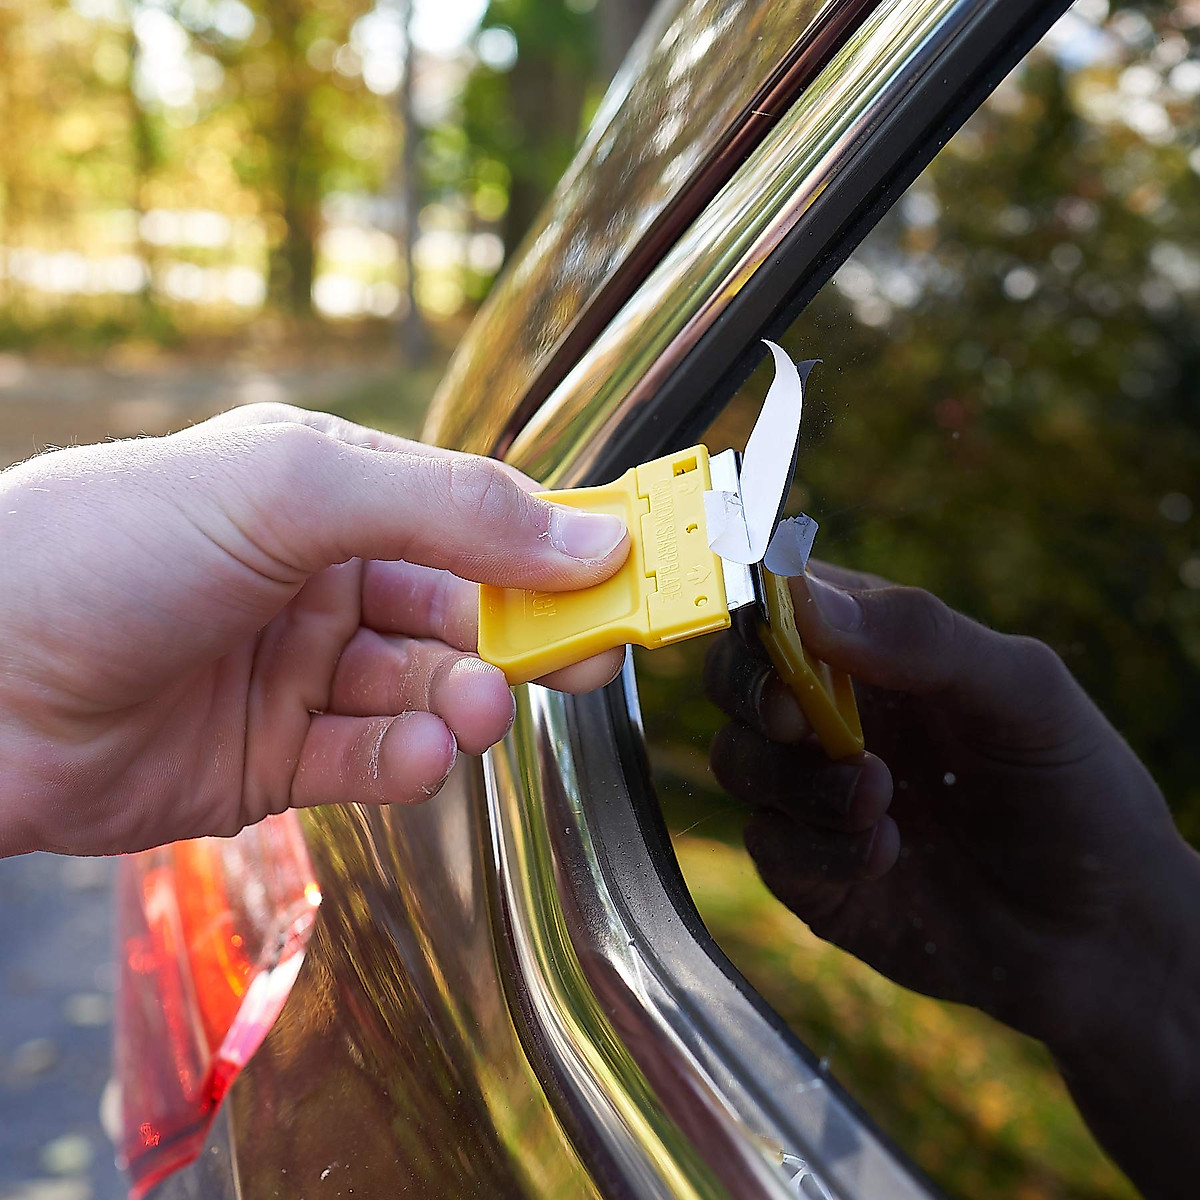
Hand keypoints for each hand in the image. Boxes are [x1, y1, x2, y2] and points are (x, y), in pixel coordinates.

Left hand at [0, 404, 628, 857]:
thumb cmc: (110, 546)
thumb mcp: (292, 488)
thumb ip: (450, 508)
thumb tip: (589, 537)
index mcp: (334, 492)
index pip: (477, 514)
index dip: (557, 543)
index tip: (630, 571)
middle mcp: (325, 578)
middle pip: (467, 609)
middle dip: (525, 634)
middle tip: (585, 657)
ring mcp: (302, 671)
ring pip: (427, 690)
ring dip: (464, 704)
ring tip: (472, 712)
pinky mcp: (277, 759)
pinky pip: (374, 762)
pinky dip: (409, 762)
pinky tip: (417, 756)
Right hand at [707, 564, 1199, 1196]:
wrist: (1105, 936)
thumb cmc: (1076, 791)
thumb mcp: (1024, 693)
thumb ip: (919, 636)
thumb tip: (800, 599)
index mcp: (876, 647)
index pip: (783, 601)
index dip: (761, 611)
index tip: (776, 635)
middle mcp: (833, 712)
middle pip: (733, 678)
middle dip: (751, 694)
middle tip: (797, 719)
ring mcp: (815, 793)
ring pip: (737, 761)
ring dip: (798, 780)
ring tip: (882, 799)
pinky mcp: (810, 870)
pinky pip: (769, 844)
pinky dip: (820, 847)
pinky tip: (889, 852)